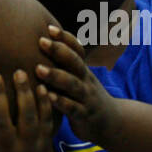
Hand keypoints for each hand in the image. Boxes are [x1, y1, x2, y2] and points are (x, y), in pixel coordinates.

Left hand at [35, 25, 119, 143]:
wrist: (112, 123)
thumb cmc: (86, 97)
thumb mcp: (79, 79)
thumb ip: (65, 65)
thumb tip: (41, 44)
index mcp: (83, 70)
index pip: (77, 50)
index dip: (65, 38)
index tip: (49, 27)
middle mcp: (85, 80)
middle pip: (74, 62)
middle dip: (58, 50)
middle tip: (41, 41)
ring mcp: (86, 98)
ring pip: (72, 84)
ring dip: (55, 75)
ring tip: (38, 69)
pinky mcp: (83, 116)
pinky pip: (72, 108)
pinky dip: (60, 102)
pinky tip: (47, 97)